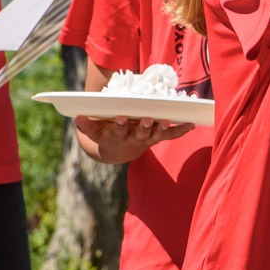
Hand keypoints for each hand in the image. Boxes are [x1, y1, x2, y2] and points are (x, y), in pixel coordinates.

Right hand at [74, 115, 194, 163]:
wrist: (118, 152)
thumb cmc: (105, 135)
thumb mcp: (94, 132)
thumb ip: (87, 125)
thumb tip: (78, 117)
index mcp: (118, 136)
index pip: (118, 131)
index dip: (120, 125)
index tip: (120, 118)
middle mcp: (134, 139)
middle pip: (140, 134)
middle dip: (144, 127)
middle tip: (148, 119)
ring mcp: (147, 139)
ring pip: (156, 135)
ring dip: (162, 128)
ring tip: (167, 121)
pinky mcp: (157, 138)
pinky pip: (170, 135)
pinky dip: (181, 130)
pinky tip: (191, 124)